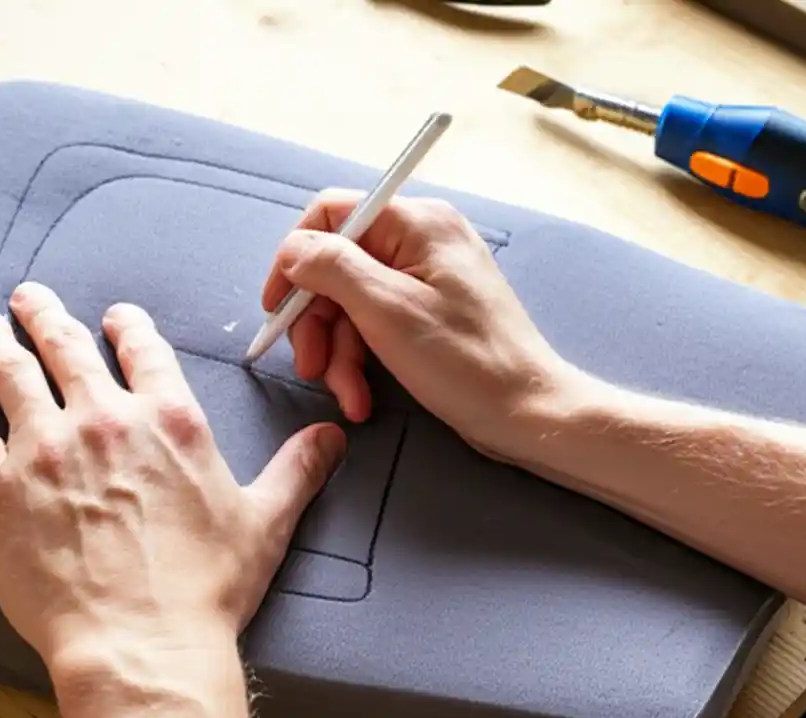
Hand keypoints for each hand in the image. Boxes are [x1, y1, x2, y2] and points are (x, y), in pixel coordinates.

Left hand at [0, 281, 345, 717]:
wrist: (141, 643)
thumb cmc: (204, 590)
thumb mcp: (264, 522)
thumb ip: (297, 470)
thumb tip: (334, 436)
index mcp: (168, 419)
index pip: (142, 349)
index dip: (125, 325)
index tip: (112, 317)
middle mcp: (104, 418)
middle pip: (67, 346)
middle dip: (46, 315)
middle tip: (29, 298)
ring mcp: (45, 446)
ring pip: (11, 372)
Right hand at [262, 189, 579, 460]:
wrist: (527, 414)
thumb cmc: (468, 363)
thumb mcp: (386, 310)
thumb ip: (331, 268)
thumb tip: (293, 251)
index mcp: (416, 223)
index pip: (331, 214)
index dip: (294, 259)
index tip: (278, 306)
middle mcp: (422, 239)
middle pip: (336, 265)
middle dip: (319, 321)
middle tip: (312, 367)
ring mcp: (426, 276)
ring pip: (351, 302)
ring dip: (339, 352)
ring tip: (347, 394)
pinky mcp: (428, 311)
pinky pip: (375, 323)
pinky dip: (362, 359)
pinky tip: (362, 395)